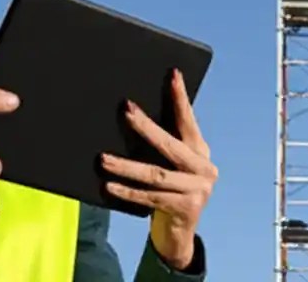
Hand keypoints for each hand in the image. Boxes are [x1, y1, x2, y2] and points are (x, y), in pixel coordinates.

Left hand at [101, 69, 216, 270]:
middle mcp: (204, 169)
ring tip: (103, 159)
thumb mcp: (171, 165)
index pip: (188, 120)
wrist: (178, 234)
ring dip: (126, 166)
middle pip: (170, 145)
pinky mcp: (185, 210)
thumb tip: (132, 115)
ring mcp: (197, 191)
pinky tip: (108, 185)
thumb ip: (163, 144)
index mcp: (200, 151)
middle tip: (126, 110)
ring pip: (155, 174)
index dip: (181, 98)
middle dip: (147, 127)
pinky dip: (127, 191)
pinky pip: (149, 198)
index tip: (172, 74)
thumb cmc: (169, 189)